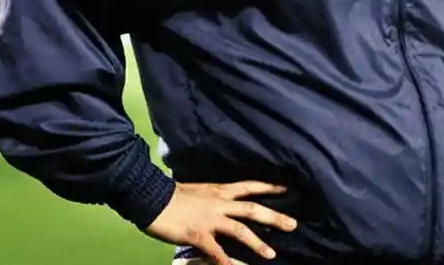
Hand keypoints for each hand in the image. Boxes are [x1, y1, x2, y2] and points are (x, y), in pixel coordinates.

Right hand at [145, 181, 297, 264]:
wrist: (150, 196)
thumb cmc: (171, 193)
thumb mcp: (198, 190)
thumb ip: (213, 197)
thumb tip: (223, 201)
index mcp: (219, 190)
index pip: (250, 186)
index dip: (269, 187)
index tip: (287, 189)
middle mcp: (219, 203)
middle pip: (252, 209)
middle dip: (274, 218)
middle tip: (293, 225)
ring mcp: (209, 219)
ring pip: (240, 230)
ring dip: (257, 243)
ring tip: (271, 255)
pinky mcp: (197, 234)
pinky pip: (216, 251)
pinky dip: (226, 261)